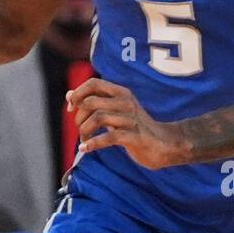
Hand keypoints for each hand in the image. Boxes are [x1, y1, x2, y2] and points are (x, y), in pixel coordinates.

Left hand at [72, 77, 187, 168]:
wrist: (164, 144)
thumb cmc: (135, 127)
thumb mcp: (117, 110)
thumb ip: (96, 102)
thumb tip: (69, 96)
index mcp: (121, 92)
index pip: (93, 83)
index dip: (78, 94)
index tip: (71, 108)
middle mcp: (126, 102)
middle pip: (91, 102)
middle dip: (78, 117)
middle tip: (80, 129)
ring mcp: (131, 119)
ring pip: (97, 118)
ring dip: (84, 132)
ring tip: (84, 141)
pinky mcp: (135, 136)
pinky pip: (109, 137)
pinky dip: (93, 143)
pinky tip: (85, 149)